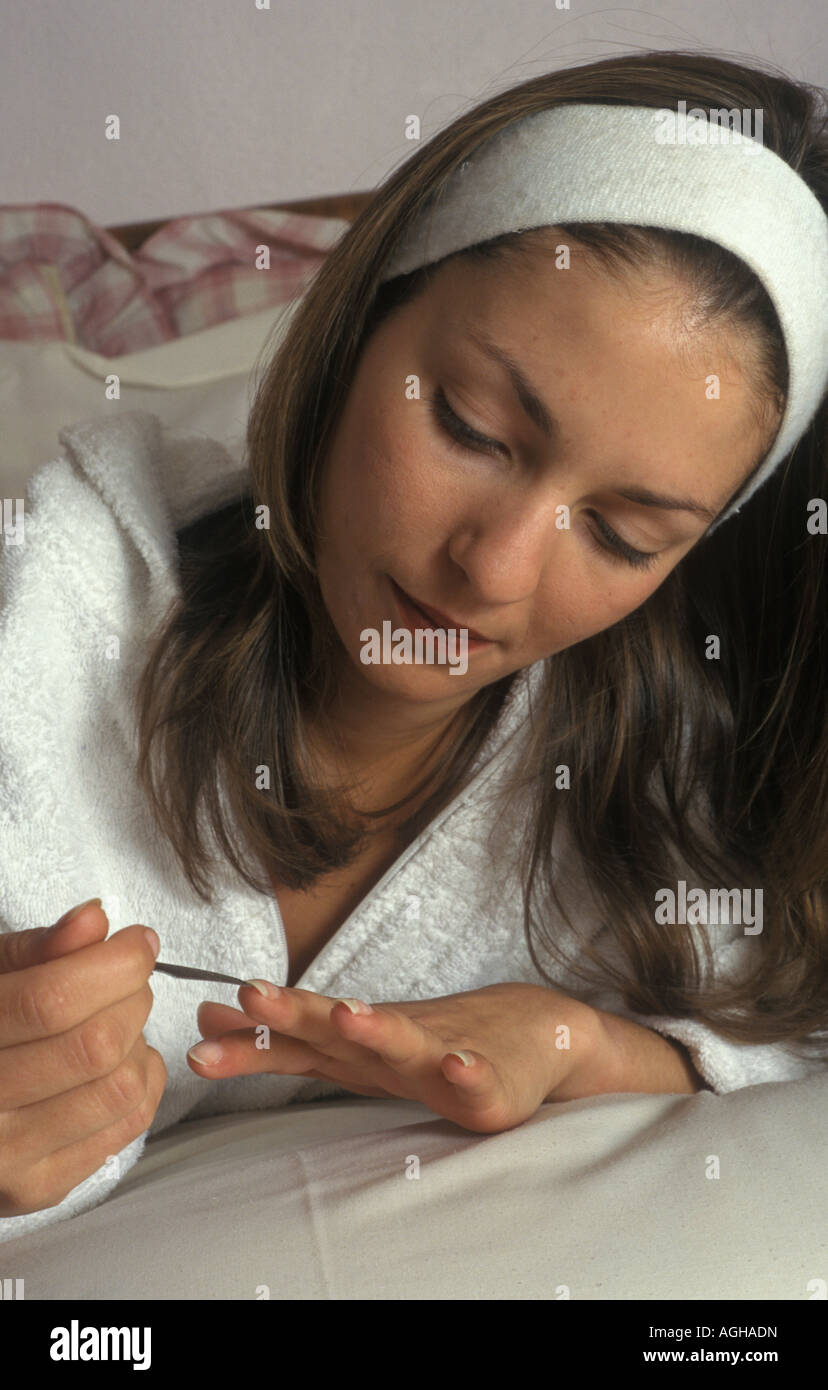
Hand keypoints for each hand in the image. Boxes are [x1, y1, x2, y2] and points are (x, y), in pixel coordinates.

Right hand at [0, 901, 166, 1217]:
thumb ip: (37, 950)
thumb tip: (95, 918)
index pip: (53, 1001)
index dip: (114, 963)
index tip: (139, 942)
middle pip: (95, 1045)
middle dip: (133, 997)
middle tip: (128, 980)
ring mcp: (10, 1159)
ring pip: (122, 1087)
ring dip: (139, 1042)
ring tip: (115, 1023)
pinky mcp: (43, 1187)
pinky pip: (130, 1123)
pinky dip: (143, 1080)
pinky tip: (117, 1063)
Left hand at [189, 980, 600, 1133]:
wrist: (535, 1032)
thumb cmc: (433, 1042)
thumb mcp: (353, 1049)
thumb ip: (283, 1043)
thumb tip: (206, 1021)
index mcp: (358, 1047)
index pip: (295, 1040)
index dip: (250, 1037)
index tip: (202, 1025)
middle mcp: (392, 1044)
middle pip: (337, 1025)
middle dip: (294, 1011)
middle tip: (252, 994)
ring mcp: (441, 1056)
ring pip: (404, 1041)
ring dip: (375, 1027)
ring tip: (346, 1016)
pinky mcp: (491, 1083)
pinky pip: (478, 1078)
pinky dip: (467, 1070)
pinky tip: (456, 1067)